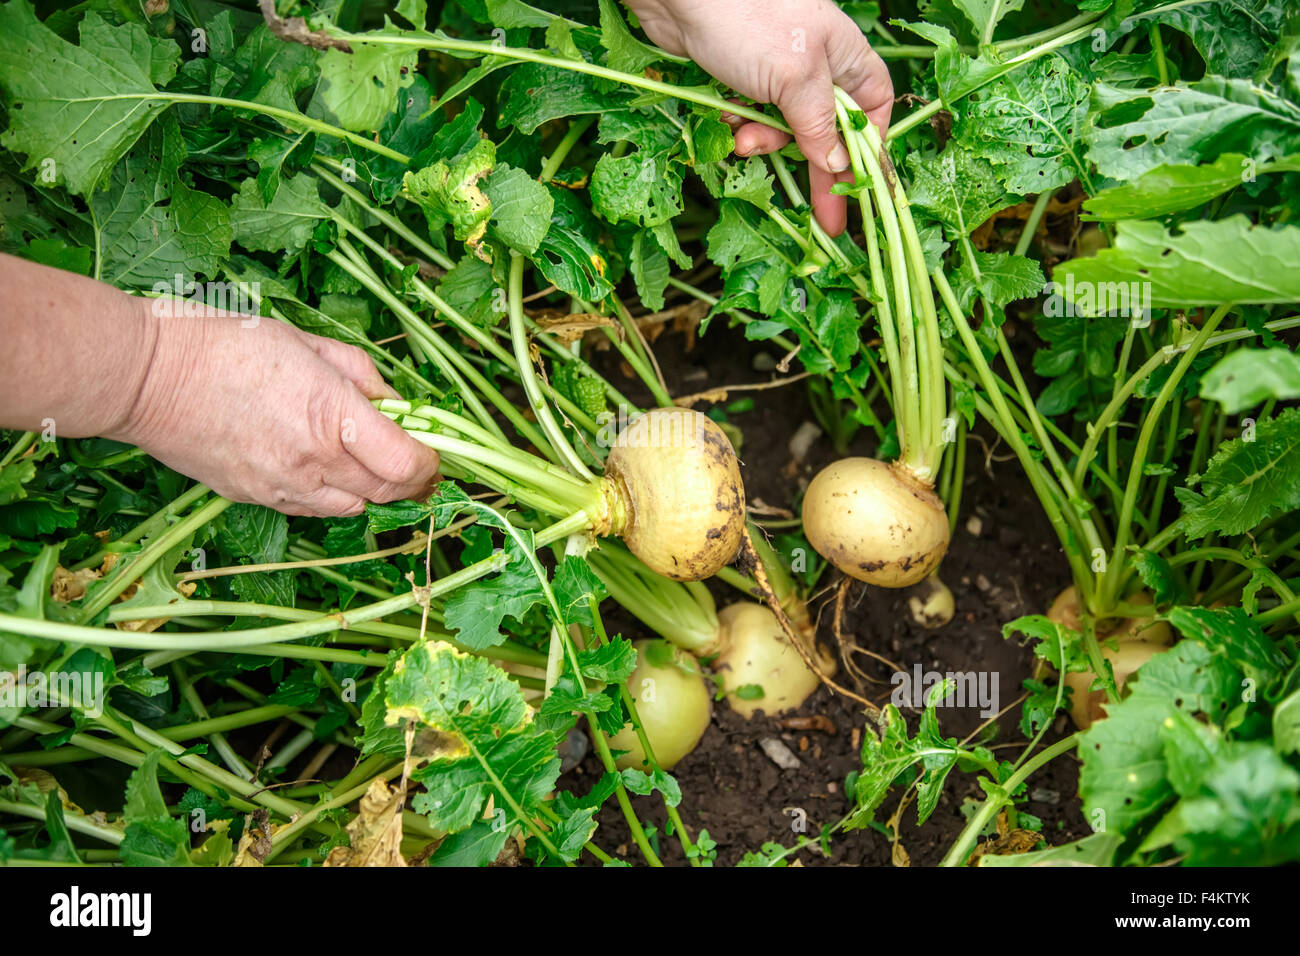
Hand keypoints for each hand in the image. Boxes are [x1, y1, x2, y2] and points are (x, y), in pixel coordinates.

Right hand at [112, 305, 439, 516]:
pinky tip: (327, 470)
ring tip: (370, 464)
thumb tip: (397, 404)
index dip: (431, 464)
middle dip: (412, 482)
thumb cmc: (225, 341)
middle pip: (387, 493)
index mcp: (333, 416)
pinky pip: (312, 510)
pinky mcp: (254, 497)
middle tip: (418, 464)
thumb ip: (362, 376)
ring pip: (352, 509)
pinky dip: (332, 496)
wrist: (145, 374)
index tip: (436, 452)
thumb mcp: (307, 341)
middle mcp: (313, 461)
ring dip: (372, 492)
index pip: (406, 464)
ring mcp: (282, 486)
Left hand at [623, 0, 893, 235]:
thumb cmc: (748, 18)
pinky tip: (727, 117)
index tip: (858, 186)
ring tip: (743, 140)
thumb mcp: (795, 78)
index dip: (868, 147)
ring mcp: (776, 71)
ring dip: (765, 142)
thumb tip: (837, 164)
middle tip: (820, 217)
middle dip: (813, 165)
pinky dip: (740, 126)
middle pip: (827, 129)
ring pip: (784, 129)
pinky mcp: (740, 79)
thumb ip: (818, 124)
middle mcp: (815, 63)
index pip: (873, 107)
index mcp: (844, 55)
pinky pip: (750, 119)